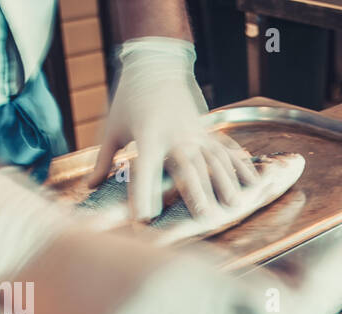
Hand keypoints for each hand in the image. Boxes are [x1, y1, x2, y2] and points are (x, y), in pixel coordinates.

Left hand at [85, 37, 258, 220]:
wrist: (156, 66)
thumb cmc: (129, 100)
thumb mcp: (113, 129)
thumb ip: (103, 161)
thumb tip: (89, 187)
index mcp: (148, 135)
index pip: (146, 168)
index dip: (145, 193)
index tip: (144, 218)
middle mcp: (175, 135)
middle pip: (189, 167)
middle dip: (198, 192)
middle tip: (205, 217)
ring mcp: (196, 133)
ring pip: (214, 160)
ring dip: (226, 183)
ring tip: (235, 205)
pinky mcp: (207, 131)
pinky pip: (227, 150)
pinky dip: (240, 166)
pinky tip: (252, 183)